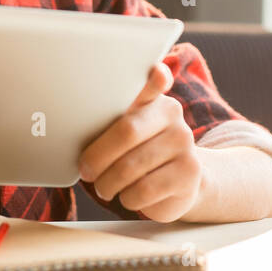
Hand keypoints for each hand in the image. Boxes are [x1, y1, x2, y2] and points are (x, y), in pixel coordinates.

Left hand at [77, 61, 202, 222]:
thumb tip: (83, 105)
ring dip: (108, 184)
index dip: (154, 77)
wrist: (181, 181)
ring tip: (106, 186)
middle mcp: (174, 118)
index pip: (151, 85)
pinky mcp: (188, 175)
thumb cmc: (140, 152)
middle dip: (97, 157)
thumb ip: (111, 115)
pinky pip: (143, 190)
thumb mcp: (127, 130)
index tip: (156, 72)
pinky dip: (127, 198)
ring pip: (131, 168)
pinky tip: (129, 195)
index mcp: (156, 101)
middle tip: (87, 171)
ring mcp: (185, 145)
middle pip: (126, 131)